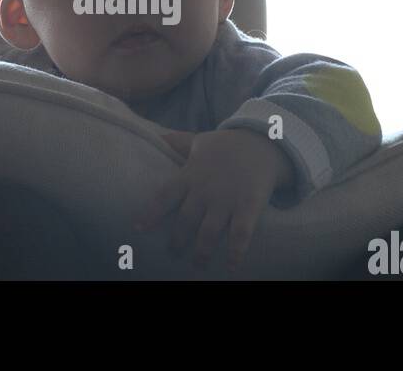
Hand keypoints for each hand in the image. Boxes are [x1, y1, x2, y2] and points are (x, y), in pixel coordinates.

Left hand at [133, 128, 296, 272]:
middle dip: (177, 241)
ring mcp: (226, 199)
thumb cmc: (228, 144)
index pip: (164, 196)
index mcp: (190, 175)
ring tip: (198, 265)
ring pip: (208, 233)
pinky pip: (240, 234)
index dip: (151, 214)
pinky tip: (231, 267)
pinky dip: (235, 252)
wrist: (263, 141)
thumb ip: (177, 142)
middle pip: (185, 221)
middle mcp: (205, 190)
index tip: (139, 229)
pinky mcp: (249, 206)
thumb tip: (156, 135)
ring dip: (201, 252)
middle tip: (173, 254)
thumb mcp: (200, 140)